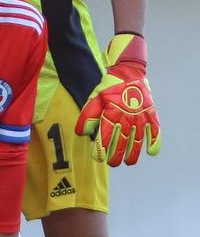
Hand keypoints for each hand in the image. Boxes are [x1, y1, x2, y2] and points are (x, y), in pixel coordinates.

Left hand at [76, 34, 160, 165]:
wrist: (129, 73)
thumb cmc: (108, 87)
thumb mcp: (94, 98)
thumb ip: (88, 116)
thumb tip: (81, 133)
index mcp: (110, 115)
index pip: (104, 138)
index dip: (100, 151)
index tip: (98, 159)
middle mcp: (126, 119)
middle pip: (121, 143)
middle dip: (116, 156)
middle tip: (112, 163)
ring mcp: (140, 117)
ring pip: (137, 141)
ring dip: (133, 154)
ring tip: (128, 162)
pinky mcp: (151, 115)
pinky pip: (155, 132)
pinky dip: (154, 143)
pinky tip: (152, 153)